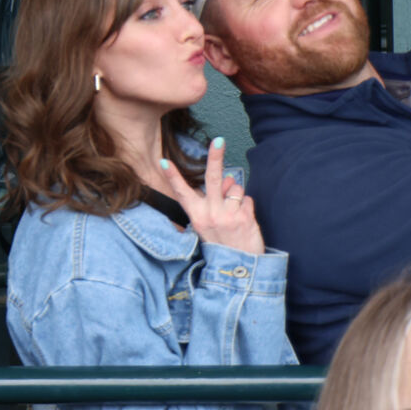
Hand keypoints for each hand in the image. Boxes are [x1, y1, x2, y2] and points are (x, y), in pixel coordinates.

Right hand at [158, 140, 266, 254]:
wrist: (239, 269)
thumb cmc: (223, 244)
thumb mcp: (211, 224)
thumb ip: (216, 200)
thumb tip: (227, 179)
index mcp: (197, 217)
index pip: (182, 193)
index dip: (173, 177)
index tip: (163, 161)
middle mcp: (210, 215)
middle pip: (213, 179)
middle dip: (215, 157)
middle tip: (218, 140)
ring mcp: (228, 217)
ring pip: (235, 187)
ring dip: (237, 195)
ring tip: (235, 214)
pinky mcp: (244, 219)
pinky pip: (247, 199)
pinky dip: (247, 207)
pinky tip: (245, 222)